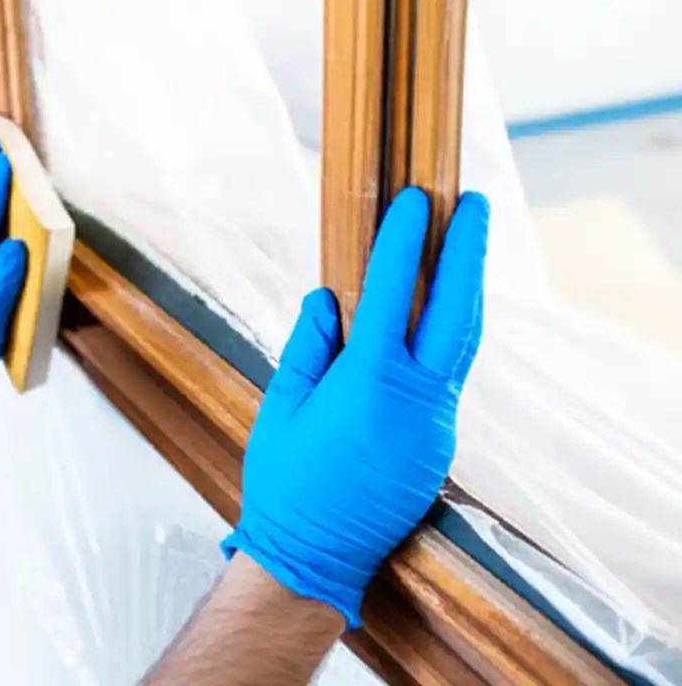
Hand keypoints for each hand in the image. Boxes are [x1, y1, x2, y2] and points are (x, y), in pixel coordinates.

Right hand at [222, 187, 488, 627]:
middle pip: (454, 311)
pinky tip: (441, 314)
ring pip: (462, 344)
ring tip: (468, 245)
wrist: (313, 555)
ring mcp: (435, 426)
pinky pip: (449, 377)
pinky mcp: (438, 444)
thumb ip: (309, 347)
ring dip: (467, 291)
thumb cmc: (284, 481)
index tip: (413, 201)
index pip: (394, 295)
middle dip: (467, 252)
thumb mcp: (282, 406)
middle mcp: (414, 402)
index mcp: (367, 385)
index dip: (403, 243)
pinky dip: (449, 336)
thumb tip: (331, 298)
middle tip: (472, 203)